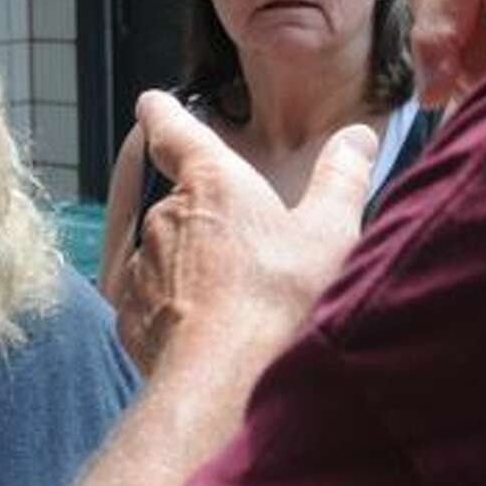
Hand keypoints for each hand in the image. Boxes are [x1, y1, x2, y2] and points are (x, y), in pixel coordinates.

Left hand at [117, 93, 375, 374]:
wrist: (223, 382)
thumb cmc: (280, 303)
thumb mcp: (329, 233)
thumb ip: (342, 178)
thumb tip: (357, 138)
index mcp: (209, 180)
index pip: (170, 127)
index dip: (162, 112)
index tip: (153, 104)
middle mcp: (163, 213)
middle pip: (172, 194)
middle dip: (199, 208)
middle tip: (242, 237)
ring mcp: (139, 263)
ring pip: (159, 245)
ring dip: (186, 256)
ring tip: (232, 288)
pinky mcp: (128, 311)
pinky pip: (148, 290)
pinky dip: (171, 297)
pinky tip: (205, 318)